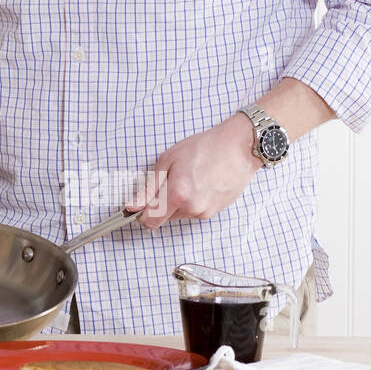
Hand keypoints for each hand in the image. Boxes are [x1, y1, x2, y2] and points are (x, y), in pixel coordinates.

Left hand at [127, 113, 261, 228]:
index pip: (151, 221)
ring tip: (190, 178)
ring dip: (179, 201)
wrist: (238, 148)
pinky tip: (200, 183)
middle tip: (171, 180)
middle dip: (162, 203)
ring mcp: (205, 212)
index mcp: (177, 194)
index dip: (142, 214)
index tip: (140, 205)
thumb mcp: (168, 160)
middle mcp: (192, 208)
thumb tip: (133, 205)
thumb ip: (149, 187)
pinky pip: (195, 211)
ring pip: (181, 213)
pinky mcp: (216, 212)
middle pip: (165, 217)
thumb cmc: (204, 148)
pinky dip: (193, 200)